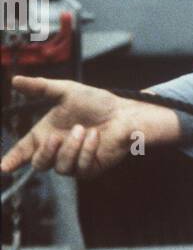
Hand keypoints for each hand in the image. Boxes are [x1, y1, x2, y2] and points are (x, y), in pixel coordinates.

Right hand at [1, 76, 180, 180]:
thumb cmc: (96, 102)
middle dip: (45, 152)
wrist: (123, 111)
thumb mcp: (65, 91)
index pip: (25, 151)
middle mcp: (58, 150)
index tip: (3, 167)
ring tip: (83, 129)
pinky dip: (86, 150)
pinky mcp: (90, 169)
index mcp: (47, 134)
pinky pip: (80, 168)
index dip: (13, 159)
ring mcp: (74, 162)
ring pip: (60, 167)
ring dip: (70, 147)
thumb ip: (40, 88)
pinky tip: (94, 137)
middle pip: (39, 164)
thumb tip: (15, 80)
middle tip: (55, 136)